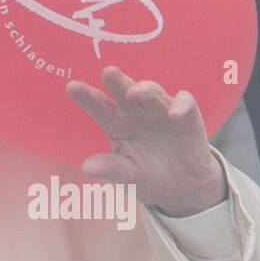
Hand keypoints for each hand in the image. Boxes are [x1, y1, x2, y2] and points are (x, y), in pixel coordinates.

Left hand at [66, 66, 226, 216]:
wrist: (182, 188)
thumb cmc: (148, 177)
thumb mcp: (128, 177)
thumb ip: (110, 169)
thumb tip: (86, 168)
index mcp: (115, 123)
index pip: (99, 106)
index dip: (86, 96)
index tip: (72, 87)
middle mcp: (136, 112)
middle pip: (124, 91)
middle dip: (116, 81)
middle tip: (108, 72)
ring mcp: (160, 111)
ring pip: (152, 92)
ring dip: (144, 90)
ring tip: (134, 94)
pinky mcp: (187, 116)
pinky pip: (184, 102)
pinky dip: (181, 105)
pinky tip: (174, 113)